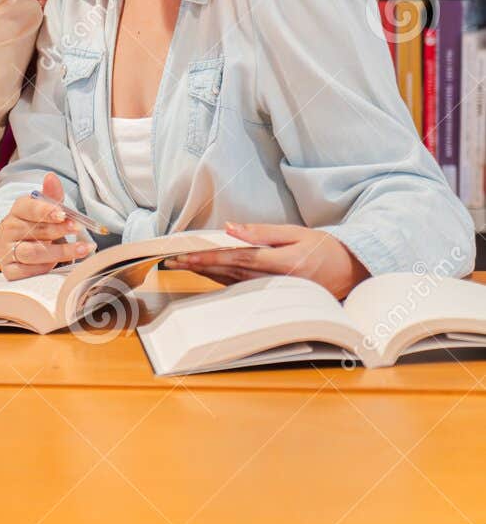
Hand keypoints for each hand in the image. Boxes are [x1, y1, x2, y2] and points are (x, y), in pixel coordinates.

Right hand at [0, 171, 94, 278]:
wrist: (10, 245)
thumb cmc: (32, 224)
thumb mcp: (42, 208)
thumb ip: (51, 195)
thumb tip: (51, 177)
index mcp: (18, 210)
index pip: (28, 208)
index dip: (45, 211)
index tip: (63, 214)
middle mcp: (10, 229)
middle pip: (34, 231)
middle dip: (59, 230)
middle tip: (78, 229)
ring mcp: (7, 251)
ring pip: (32, 253)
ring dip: (60, 251)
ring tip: (82, 249)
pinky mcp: (9, 270)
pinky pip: (27, 272)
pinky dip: (44, 269)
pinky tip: (57, 265)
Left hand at [172, 221, 369, 299]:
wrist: (350, 271)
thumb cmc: (323, 247)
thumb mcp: (295, 232)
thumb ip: (262, 232)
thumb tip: (231, 228)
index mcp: (282, 263)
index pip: (237, 259)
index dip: (210, 258)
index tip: (187, 255)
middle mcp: (276, 281)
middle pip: (229, 273)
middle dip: (200, 266)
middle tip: (173, 260)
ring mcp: (275, 291)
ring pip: (233, 283)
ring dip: (206, 274)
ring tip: (183, 266)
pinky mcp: (275, 295)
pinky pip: (243, 289)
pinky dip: (222, 282)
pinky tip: (206, 276)